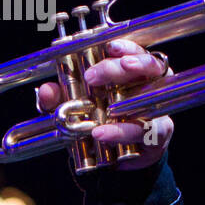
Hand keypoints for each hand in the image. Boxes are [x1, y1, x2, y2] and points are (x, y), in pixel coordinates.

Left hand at [35, 39, 174, 171]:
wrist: (112, 158)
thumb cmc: (97, 121)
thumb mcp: (74, 108)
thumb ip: (60, 98)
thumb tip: (46, 90)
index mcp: (134, 71)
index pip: (136, 51)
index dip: (126, 47)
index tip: (110, 46)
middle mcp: (151, 84)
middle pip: (150, 66)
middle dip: (123, 67)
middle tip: (93, 76)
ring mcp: (157, 109)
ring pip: (152, 97)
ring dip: (129, 99)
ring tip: (106, 108)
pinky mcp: (158, 135)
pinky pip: (143, 131)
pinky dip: (120, 132)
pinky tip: (101, 132)